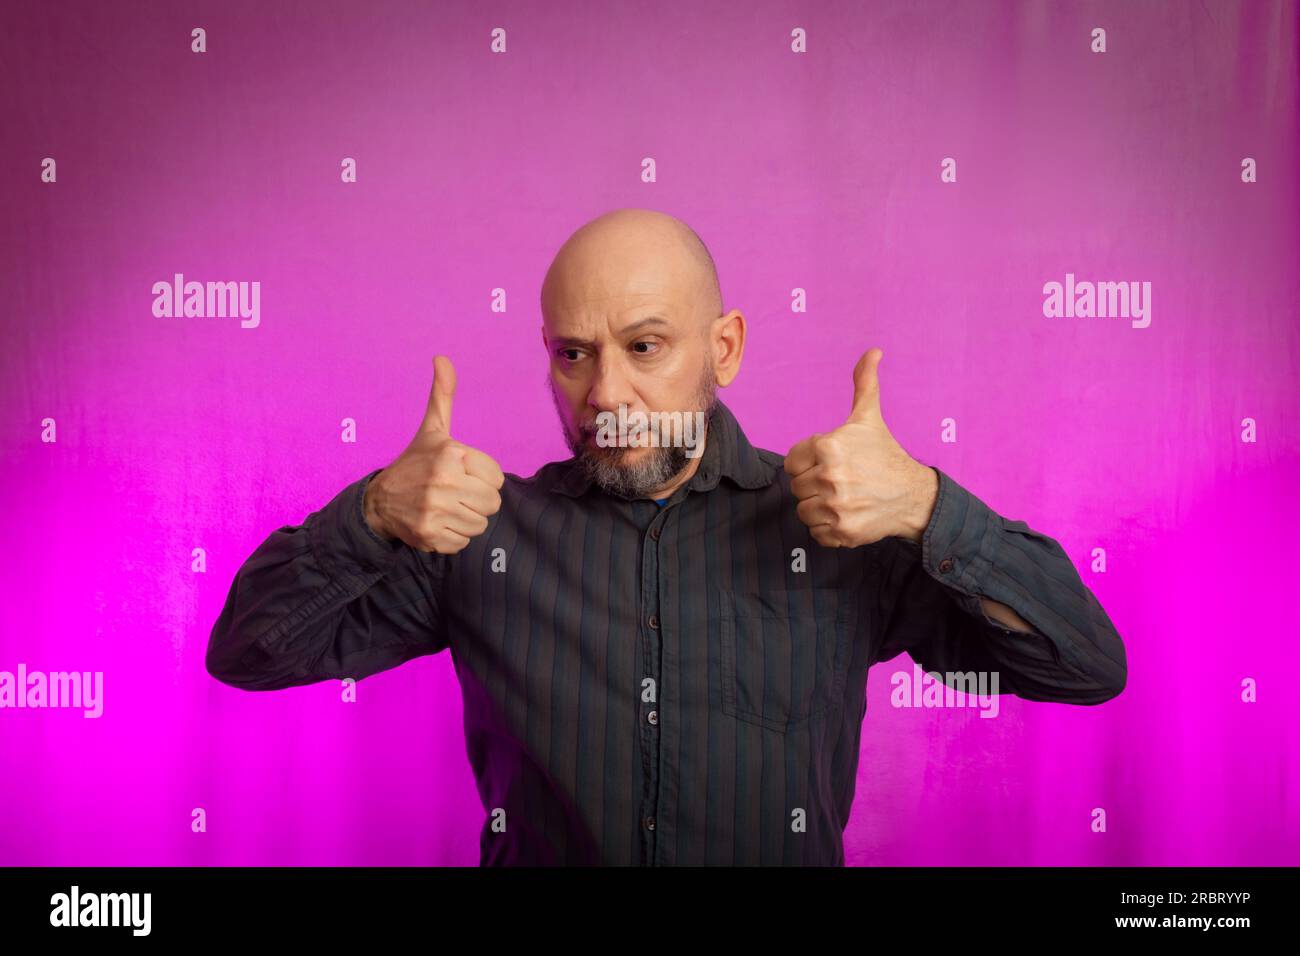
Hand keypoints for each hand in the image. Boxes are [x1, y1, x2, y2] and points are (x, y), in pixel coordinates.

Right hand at [364, 355, 504, 552]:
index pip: (497, 478)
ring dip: (466, 519)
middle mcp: (444, 481)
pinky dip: (453, 536)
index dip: (482, 478)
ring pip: (480, 524)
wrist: (380, 501)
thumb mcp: (431, 429)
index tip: (462, 475)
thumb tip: (442, 358)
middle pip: (492, 503)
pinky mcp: (430, 535)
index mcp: (451, 453)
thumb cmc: (415, 463)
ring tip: (446, 507)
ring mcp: (436, 510)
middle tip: (455, 494)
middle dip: (477, 501)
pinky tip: (438, 522)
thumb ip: (443, 395)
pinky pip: (463, 542)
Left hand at [784, 347, 937, 547]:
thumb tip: (873, 351)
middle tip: (840, 480)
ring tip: (842, 497)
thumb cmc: (885, 454)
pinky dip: (826, 527)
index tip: (829, 462)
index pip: (792, 461)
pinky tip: (845, 514)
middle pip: (797, 486)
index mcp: (829, 447)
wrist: (914, 495)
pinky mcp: (843, 531)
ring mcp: (837, 507)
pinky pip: (815, 532)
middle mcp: (830, 477)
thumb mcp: (870, 417)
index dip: (808, 462)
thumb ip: (864, 382)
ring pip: (803, 510)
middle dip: (814, 484)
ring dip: (818, 506)